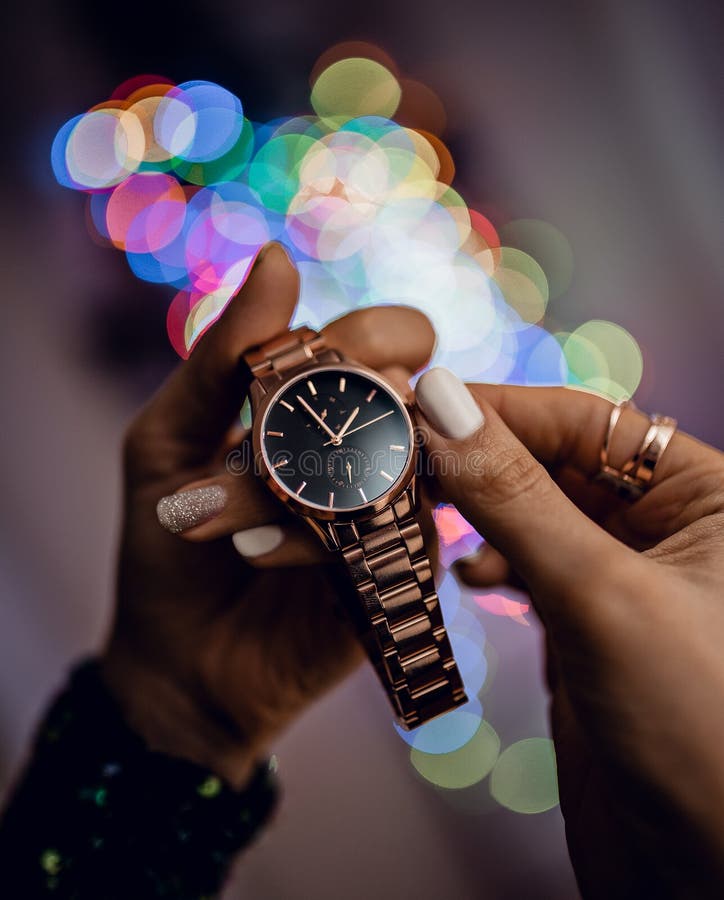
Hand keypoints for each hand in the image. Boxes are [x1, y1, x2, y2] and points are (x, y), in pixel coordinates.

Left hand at [101, 244, 435, 787]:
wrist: (177, 659)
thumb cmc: (169, 541)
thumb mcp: (171, 439)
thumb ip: (222, 358)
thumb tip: (278, 257)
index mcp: (322, 406)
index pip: (385, 339)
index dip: (373, 334)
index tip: (319, 356)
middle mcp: (369, 452)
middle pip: (425, 392)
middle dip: (364, 398)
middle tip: (289, 436)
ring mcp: (390, 513)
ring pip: (413, 464)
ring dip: (317, 479)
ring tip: (227, 515)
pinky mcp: (398, 576)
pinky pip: (402, 538)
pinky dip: (321, 539)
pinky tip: (257, 553)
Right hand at [415, 368, 723, 897]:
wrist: (702, 877)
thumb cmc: (700, 733)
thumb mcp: (598, 593)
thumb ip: (515, 495)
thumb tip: (443, 406)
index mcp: (705, 496)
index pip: (583, 422)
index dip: (497, 409)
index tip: (415, 406)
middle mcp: (668, 528)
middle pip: (552, 463)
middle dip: (476, 464)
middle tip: (399, 464)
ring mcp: (624, 578)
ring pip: (532, 514)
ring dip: (474, 513)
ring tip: (423, 520)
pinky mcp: (588, 626)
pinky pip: (527, 565)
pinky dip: (488, 560)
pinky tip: (468, 572)